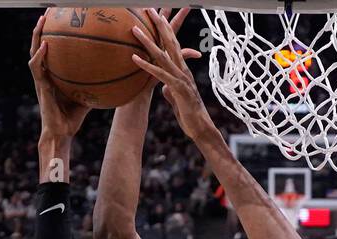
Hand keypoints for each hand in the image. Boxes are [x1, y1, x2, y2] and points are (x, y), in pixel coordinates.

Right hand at [28, 11, 90, 141]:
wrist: (61, 133)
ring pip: (34, 51)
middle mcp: (45, 73)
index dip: (54, 33)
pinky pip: (36, 67)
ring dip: (36, 35)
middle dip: (43, 27)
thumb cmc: (73, 118)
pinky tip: (46, 45)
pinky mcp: (39, 86)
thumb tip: (114, 76)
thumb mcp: (87, 97)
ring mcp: (40, 79)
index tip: (61, 18)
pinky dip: (40, 56)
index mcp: (53, 74)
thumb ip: (95, 85)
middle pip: (40, 43)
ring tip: (42, 21)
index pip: (52, 49)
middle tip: (50, 10)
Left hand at [129, 8, 211, 140]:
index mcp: (183, 70)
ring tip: (135, 30)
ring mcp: (181, 78)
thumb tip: (164, 87)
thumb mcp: (177, 99)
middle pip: (170, 42)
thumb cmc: (190, 115)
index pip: (174, 45)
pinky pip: (160, 74)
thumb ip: (170, 90)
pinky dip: (147, 65)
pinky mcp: (177, 88)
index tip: (158, 16)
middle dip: (160, 25)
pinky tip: (135, 58)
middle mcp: (183, 70)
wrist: (201, 128)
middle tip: (149, 10)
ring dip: (147, 42)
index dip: (166, 30)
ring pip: (162, 55)